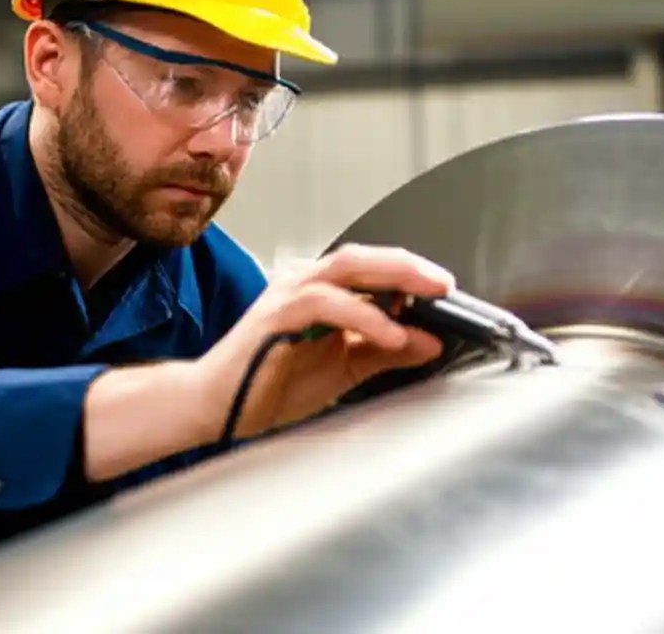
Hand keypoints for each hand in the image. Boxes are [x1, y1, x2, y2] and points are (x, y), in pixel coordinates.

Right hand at [194, 243, 455, 439]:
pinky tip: (390, 333)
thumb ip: (384, 352)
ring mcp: (288, 293)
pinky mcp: (277, 314)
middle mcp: (304, 282)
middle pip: (364, 257)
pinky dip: (363, 315)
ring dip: (392, 280)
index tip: (447, 292)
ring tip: (428, 300)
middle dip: (410, 266)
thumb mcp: (344, 367)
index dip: (411, 275)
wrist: (216, 406)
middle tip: (445, 284)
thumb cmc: (269, 382)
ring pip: (347, 267)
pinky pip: (326, 303)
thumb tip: (430, 341)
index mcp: (320, 290)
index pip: (372, 269)